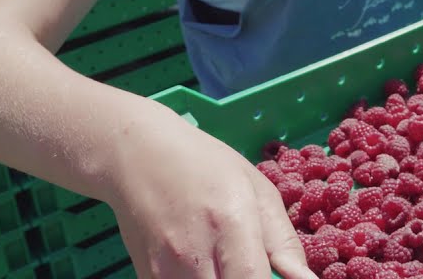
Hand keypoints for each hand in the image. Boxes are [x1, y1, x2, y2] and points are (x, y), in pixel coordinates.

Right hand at [105, 107, 316, 278]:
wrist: (139, 156)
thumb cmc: (206, 166)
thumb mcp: (257, 190)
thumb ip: (283, 241)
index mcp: (230, 222)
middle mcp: (194, 253)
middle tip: (254, 268)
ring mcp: (164, 271)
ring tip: (229, 264)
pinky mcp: (146, 278)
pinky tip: (207, 267)